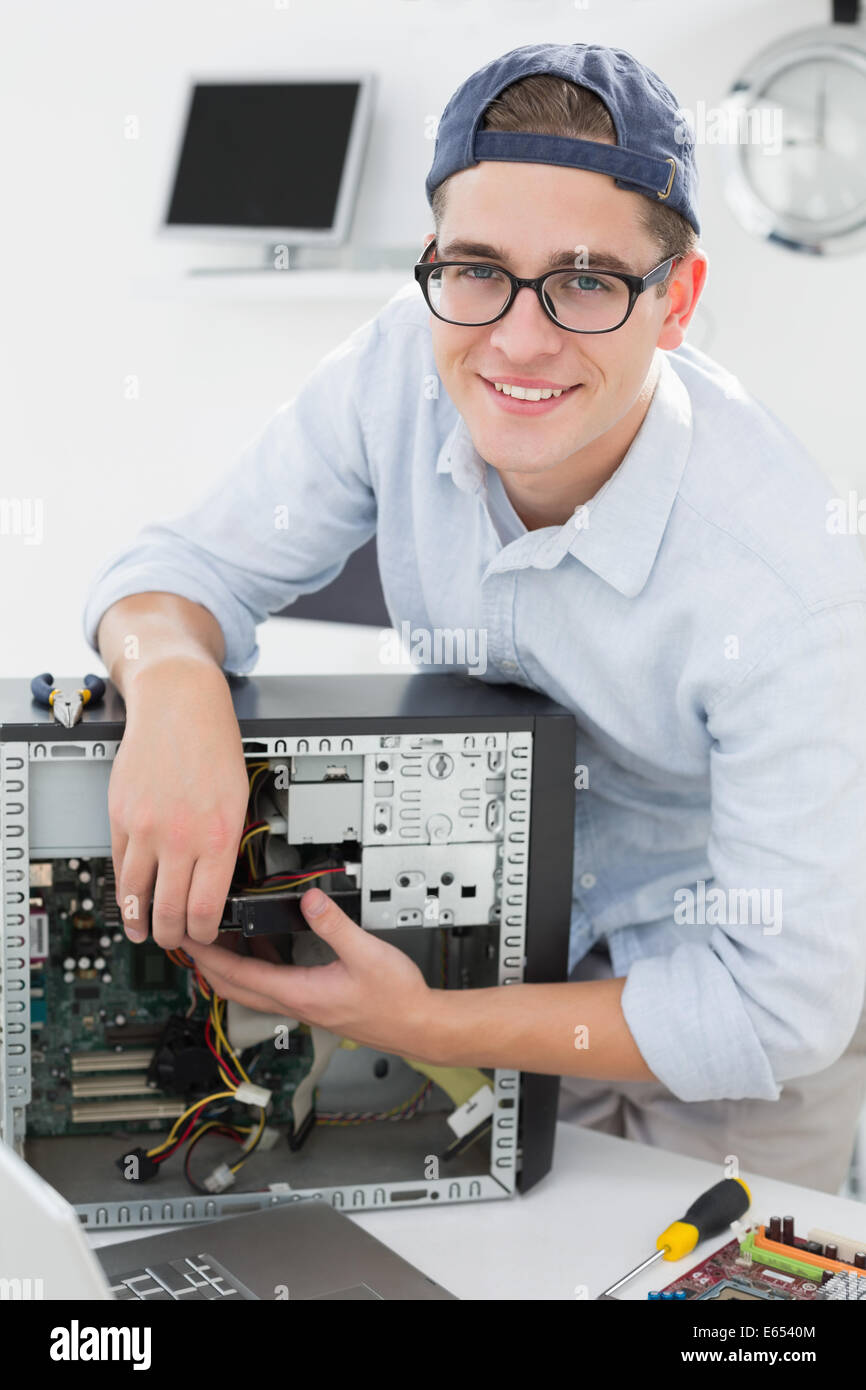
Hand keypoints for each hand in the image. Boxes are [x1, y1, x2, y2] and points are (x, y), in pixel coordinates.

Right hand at [109, 659, 249, 948]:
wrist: (179, 704)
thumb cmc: (214, 744)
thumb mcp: (238, 799)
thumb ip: (225, 843)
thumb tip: (217, 884)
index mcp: (219, 836)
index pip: (206, 908)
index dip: (204, 933)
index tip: (204, 937)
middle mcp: (181, 836)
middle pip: (169, 911)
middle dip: (172, 936)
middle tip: (174, 942)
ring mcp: (146, 828)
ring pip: (137, 894)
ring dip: (140, 920)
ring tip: (143, 932)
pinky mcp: (121, 817)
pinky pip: (120, 865)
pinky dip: (125, 888)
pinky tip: (130, 898)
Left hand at [181, 888, 437, 1057]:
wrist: (417, 1024)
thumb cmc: (395, 999)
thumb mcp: (366, 953)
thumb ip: (334, 925)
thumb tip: (308, 901)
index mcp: (298, 993)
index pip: (236, 975)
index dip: (206, 956)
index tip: (185, 937)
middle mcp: (293, 1004)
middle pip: (232, 986)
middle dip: (206, 961)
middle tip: (190, 934)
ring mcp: (302, 1005)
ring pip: (250, 988)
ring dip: (228, 965)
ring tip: (218, 936)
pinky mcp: (313, 1001)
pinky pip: (271, 985)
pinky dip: (255, 966)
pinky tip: (263, 947)